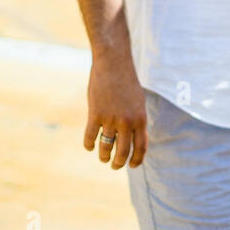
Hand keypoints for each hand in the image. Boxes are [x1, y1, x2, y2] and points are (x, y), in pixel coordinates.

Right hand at [83, 46, 147, 169]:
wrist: (113, 64)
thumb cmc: (127, 82)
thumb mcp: (138, 101)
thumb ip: (136, 120)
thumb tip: (133, 139)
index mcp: (141, 118)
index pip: (141, 147)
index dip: (137, 160)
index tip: (132, 165)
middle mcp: (127, 122)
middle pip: (123, 152)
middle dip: (119, 163)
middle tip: (115, 165)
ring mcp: (111, 119)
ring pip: (106, 147)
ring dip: (104, 156)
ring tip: (103, 158)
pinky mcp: (95, 114)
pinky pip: (90, 137)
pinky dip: (89, 145)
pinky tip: (89, 146)